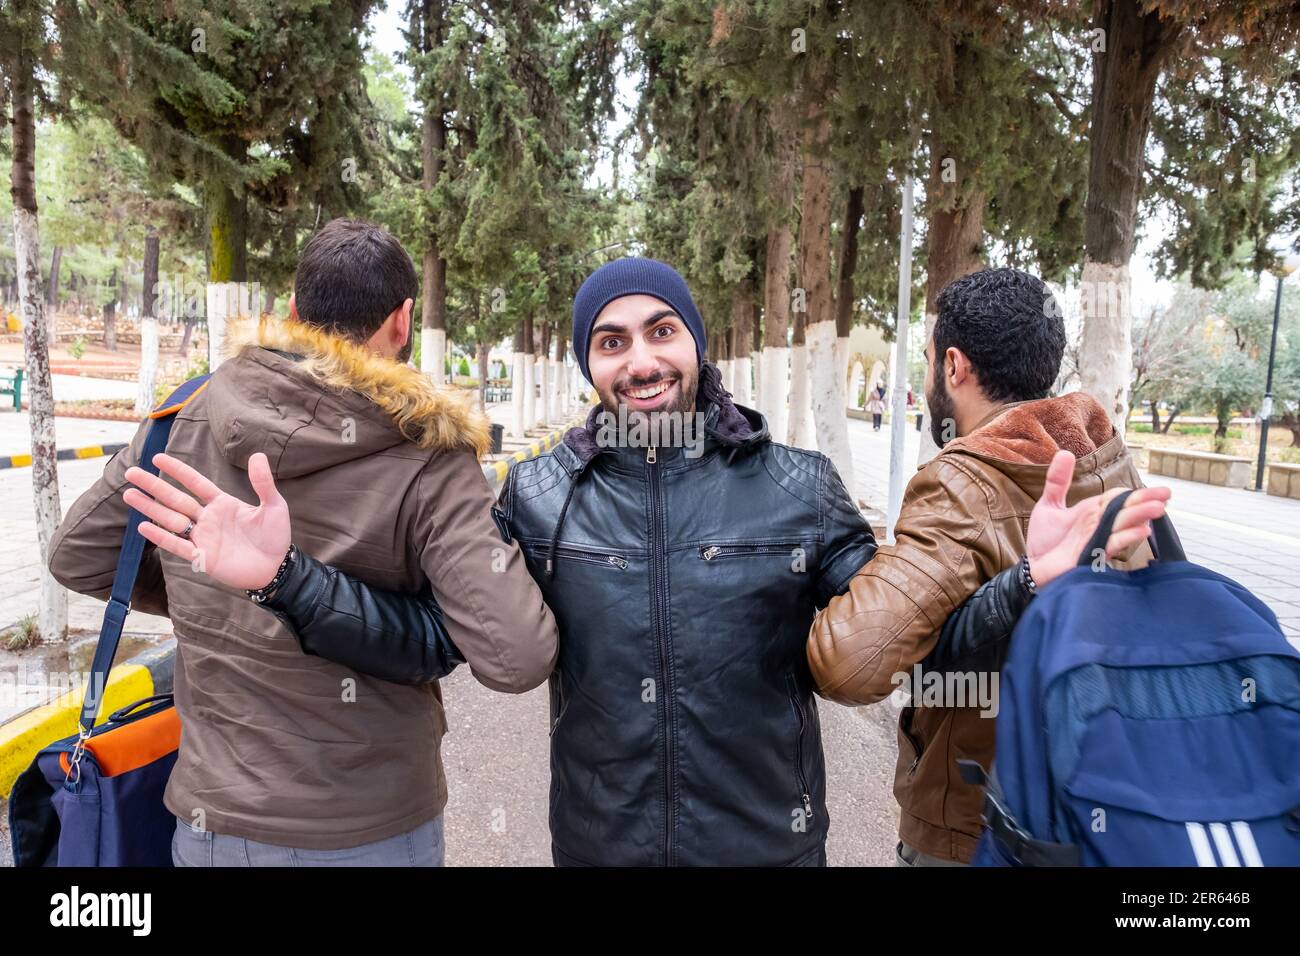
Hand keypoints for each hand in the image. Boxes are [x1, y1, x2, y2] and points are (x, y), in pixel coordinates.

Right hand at [123, 452, 290, 589]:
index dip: (177, 470)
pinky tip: (144, 527)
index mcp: (222, 503)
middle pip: (176, 499)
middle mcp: (208, 518)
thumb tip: (258, 455)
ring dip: (150, 508)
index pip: (196, 482)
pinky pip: (178, 545)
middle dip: (154, 486)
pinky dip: (161, 537)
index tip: (157, 457)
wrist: (276, 569)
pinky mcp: (202, 557)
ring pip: (171, 520)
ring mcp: (203, 537)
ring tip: (129, 494)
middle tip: (131, 473)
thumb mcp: (274, 506)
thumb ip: (263, 483)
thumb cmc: (275, 537)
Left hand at [1025, 450, 1171, 587]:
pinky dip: (1125, 538)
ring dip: (1140, 517)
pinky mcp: (1090, 556)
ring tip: (1159, 509)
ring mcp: (1097, 540)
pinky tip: (1141, 531)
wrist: (1033, 566)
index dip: (1134, 493)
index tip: (1157, 490)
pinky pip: (1110, 546)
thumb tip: (1064, 452)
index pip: (1117, 498)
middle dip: (1145, 502)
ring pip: (1122, 526)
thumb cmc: (1045, 539)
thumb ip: (1058, 480)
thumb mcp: (1050, 504)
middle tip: (1167, 494)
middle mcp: (1099, 525)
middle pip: (1124, 510)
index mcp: (1093, 512)